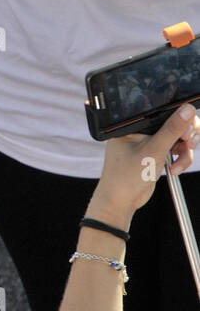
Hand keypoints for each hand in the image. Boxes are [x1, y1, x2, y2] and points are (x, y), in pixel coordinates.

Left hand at [87, 104, 199, 228]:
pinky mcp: (157, 152)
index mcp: (134, 123)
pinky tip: (174, 169)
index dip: (180, 117)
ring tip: (179, 163)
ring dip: (186, 150)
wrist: (121, 200)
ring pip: (180, 137)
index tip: (187, 131)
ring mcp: (151, 141)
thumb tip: (187, 109)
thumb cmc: (127, 175)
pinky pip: (178, 150)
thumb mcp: (153, 151)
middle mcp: (142, 129)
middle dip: (187, 134)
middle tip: (188, 143)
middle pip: (176, 122)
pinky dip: (181, 159)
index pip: (163, 110)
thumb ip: (171, 130)